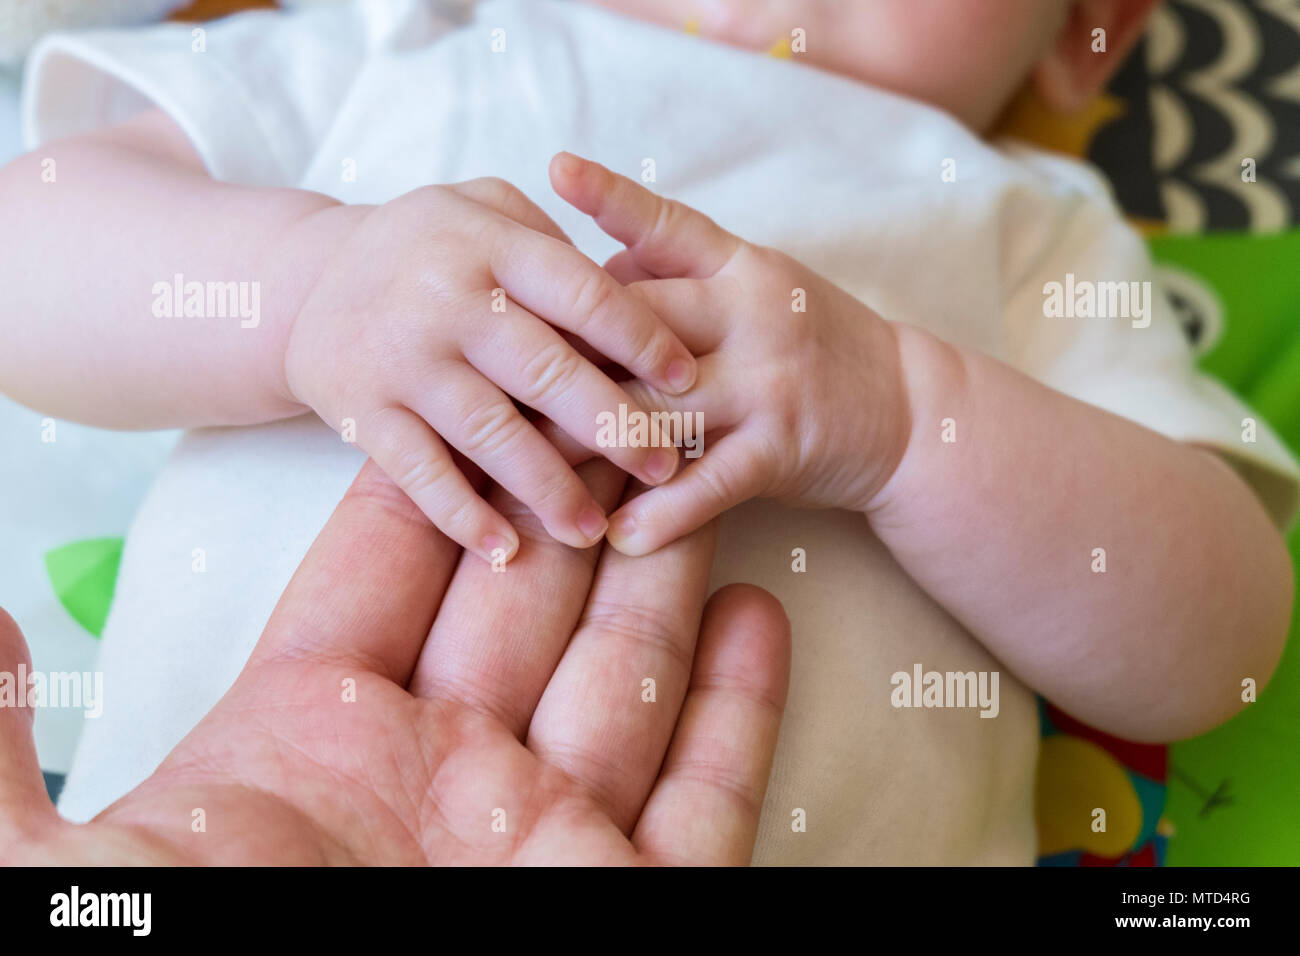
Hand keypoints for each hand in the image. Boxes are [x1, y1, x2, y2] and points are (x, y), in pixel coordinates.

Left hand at [0, 460, 789, 864]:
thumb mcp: (75, 870)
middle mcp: (438, 783)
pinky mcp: (633, 902)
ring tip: (685, 478)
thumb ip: (7, 746)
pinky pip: (703, 796)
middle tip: (596, 411)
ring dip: (659, 578)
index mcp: (314, 749)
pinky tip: (752, 617)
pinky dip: (735, 707)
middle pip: (520, 607)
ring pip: (621, 681)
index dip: (429, 488)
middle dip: (561, 501)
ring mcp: (544, 842)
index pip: (384, 579)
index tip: (467, 398)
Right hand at [282, 178, 697, 561]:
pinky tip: (506, 552)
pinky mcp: (364, 413)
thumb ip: (555, 246)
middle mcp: (444, 302)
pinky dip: (462, 518)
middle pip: (545, 373)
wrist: (307, 280)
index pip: (582, 294)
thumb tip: (641, 309)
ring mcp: (402, 362)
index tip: (687, 380)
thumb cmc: (429, 247)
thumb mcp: (485, 208)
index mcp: (488, 245)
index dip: (641, 339)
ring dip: (547, 489)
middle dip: (613, 427)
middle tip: (664, 467)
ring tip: (593, 529)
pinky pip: (420, 474)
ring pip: (489, 435)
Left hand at [548, 153, 912, 555]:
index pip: (670, 226)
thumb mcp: (753, 287)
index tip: (555, 169)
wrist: (905, 407)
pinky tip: (615, 535)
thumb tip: (592, 261)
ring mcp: (768, 383)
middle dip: (565, 349)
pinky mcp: (783, 450)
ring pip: (661, 407)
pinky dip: (660, 514)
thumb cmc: (808, 340)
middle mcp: (753, 315)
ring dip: (590, 441)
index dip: (612, 198)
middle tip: (490, 366)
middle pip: (642, 323)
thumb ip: (676, 273)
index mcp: (742, 267)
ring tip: (526, 469)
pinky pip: (709, 485)